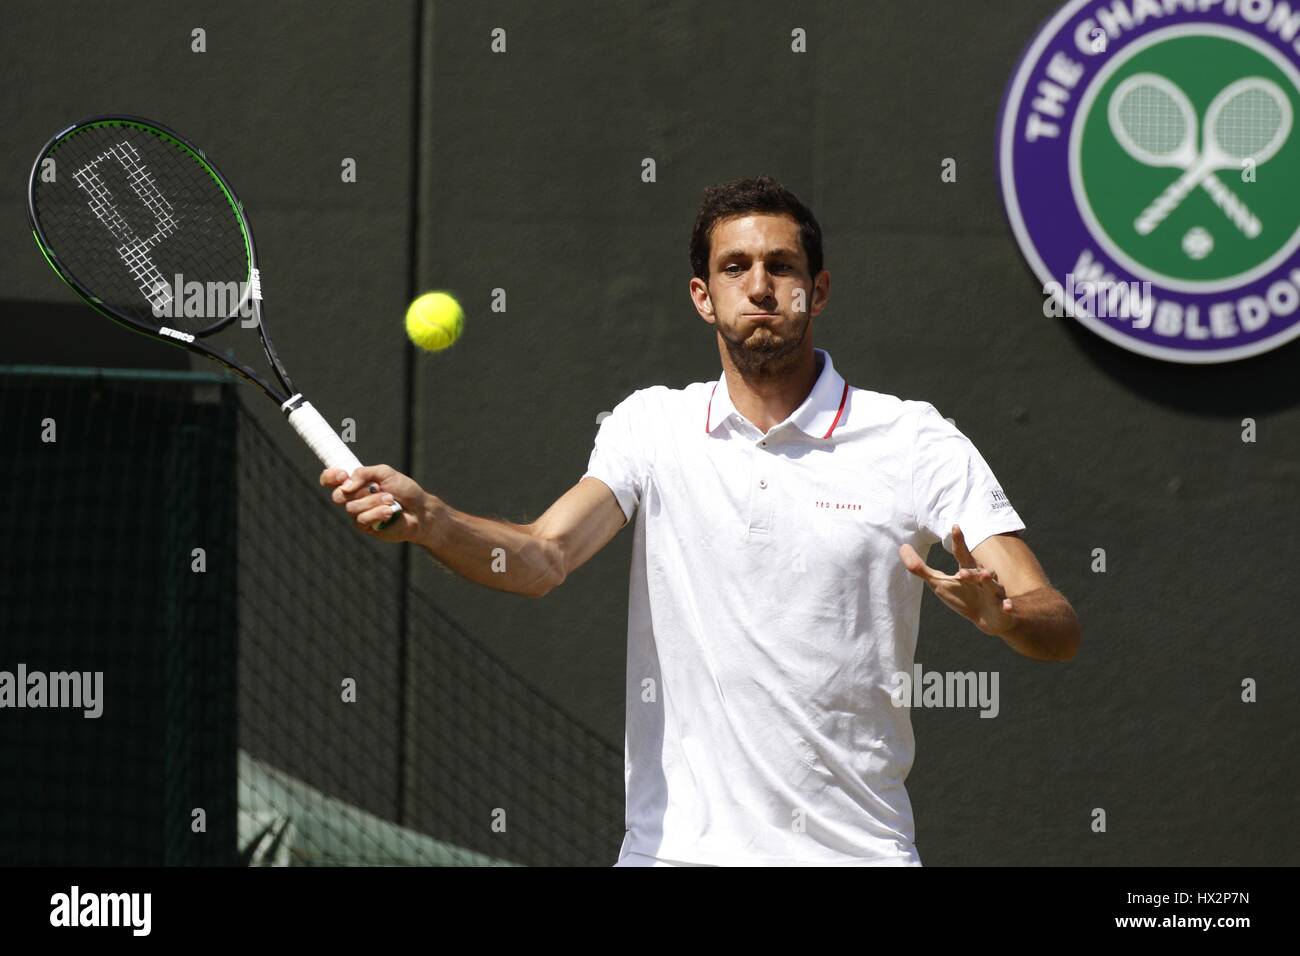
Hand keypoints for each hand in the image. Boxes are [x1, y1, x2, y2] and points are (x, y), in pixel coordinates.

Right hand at [319, 464, 430, 543]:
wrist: (420, 510)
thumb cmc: (404, 490)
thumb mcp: (385, 473)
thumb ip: (364, 473)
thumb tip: (345, 486)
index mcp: (355, 482)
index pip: (330, 480)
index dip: (330, 477)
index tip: (342, 475)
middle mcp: (353, 497)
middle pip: (337, 496)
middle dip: (357, 491)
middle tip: (375, 488)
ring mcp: (358, 513)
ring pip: (352, 507)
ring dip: (374, 501)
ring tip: (390, 500)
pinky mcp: (366, 526)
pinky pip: (362, 519)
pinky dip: (378, 512)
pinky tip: (390, 511)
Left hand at [899, 523, 1014, 636]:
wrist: (990, 619)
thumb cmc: (964, 596)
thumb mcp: (939, 583)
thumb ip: (920, 568)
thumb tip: (902, 547)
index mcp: (969, 570)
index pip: (962, 554)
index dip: (958, 541)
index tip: (955, 526)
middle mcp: (983, 579)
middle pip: (978, 571)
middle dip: (971, 569)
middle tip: (961, 570)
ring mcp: (995, 595)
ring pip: (994, 587)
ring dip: (989, 582)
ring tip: (984, 575)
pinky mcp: (1004, 610)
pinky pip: (1009, 609)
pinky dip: (1010, 607)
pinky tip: (1007, 606)